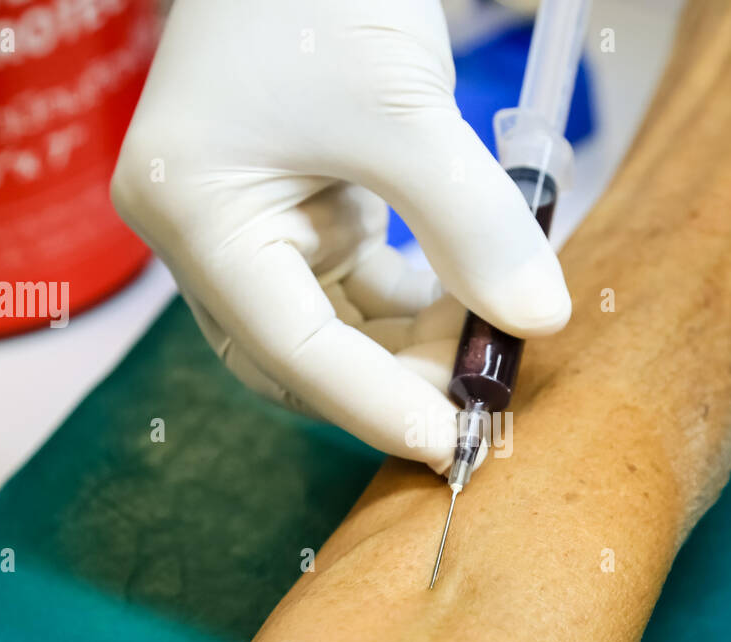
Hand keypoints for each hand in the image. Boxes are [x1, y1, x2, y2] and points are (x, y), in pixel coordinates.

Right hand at [110, 0, 570, 471]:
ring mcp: (240, 222)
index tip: (452, 443)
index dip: (374, 402)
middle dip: (388, 383)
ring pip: (323, 328)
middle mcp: (201, 231)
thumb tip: (538, 320)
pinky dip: (403, 305)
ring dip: (403, 347)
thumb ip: (472, 222)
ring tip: (485, 343)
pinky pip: (342, 286)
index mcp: (193, 210)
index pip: (288, 343)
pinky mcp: (283, 208)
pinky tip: (460, 303)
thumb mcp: (404, 108)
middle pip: (295, 353)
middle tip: (478, 401)